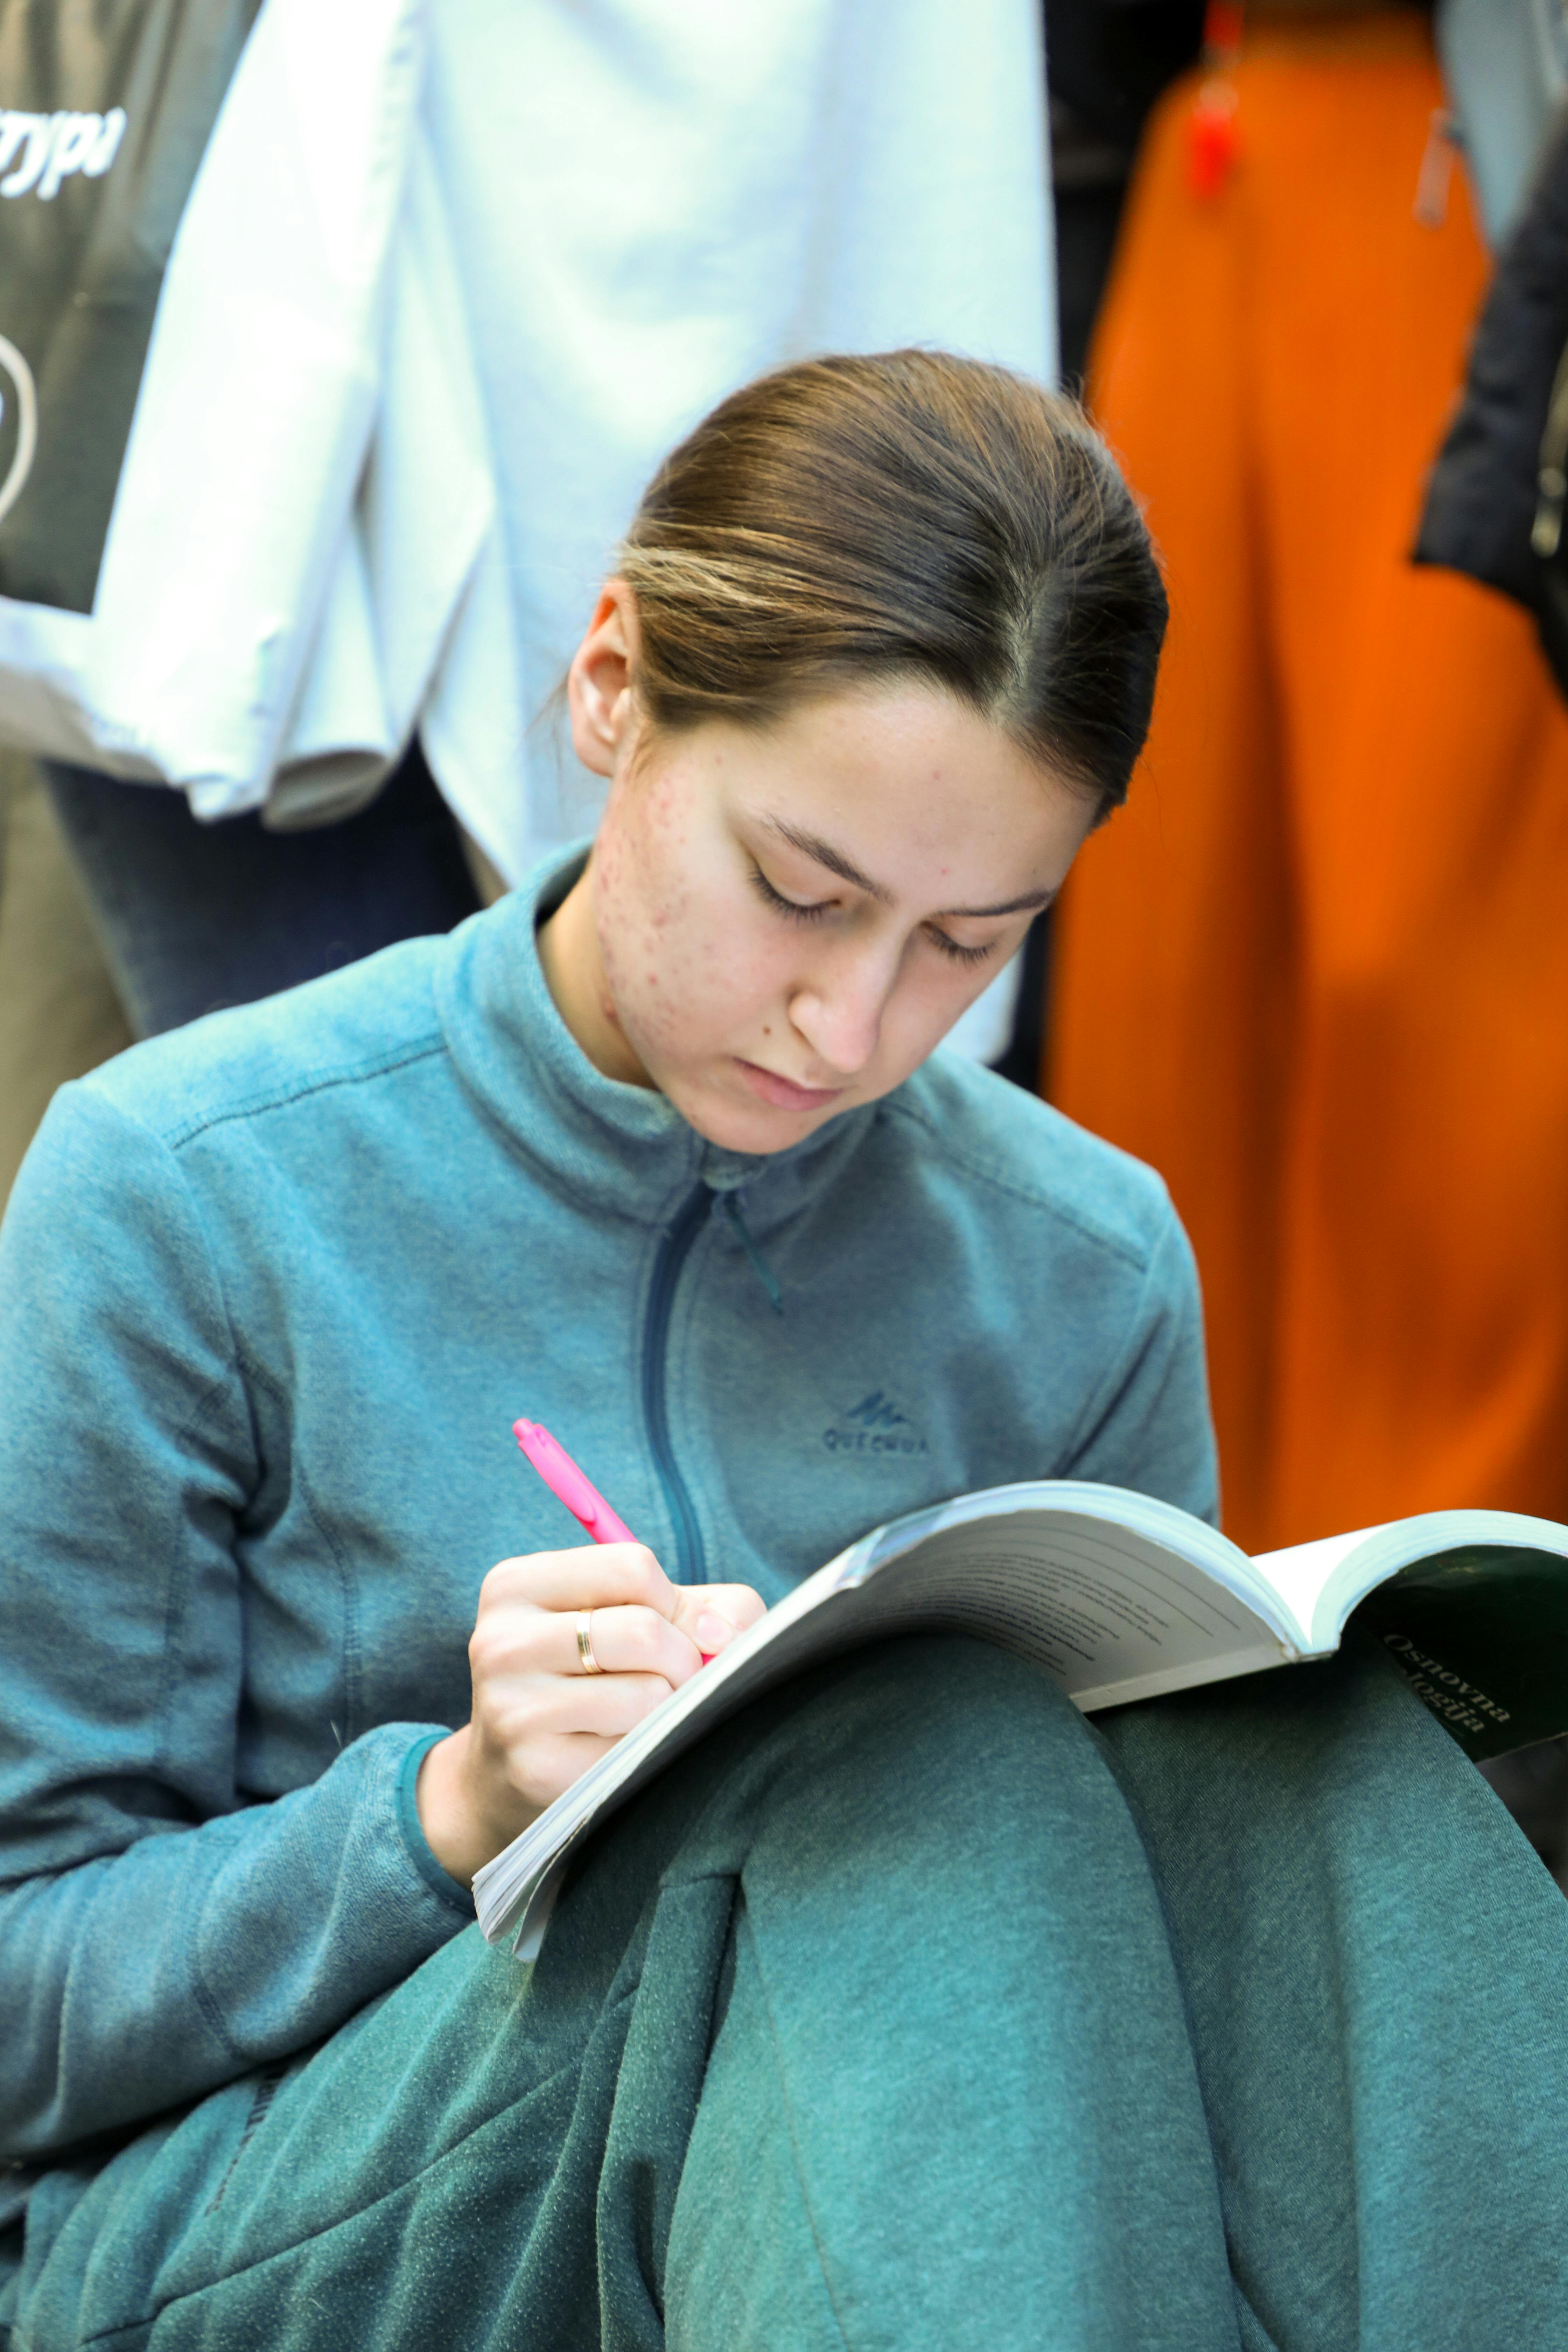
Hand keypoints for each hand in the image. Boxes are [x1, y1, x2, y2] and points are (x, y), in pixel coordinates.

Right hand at [416, 1543, 765, 1885]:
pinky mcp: (534, 1769)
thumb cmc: (589, 1678)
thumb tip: (728, 1636)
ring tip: (641, 1718)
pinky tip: (620, 1753)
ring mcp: (512, 1709)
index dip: (674, 1603)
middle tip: (671, 1682)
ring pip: (648, 1696)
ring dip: (667, 1711)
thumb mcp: (630, 1615)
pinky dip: (648, 1752)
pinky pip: (635, 1753)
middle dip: (683, 1660)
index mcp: (517, 1585)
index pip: (633, 1567)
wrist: (504, 1774)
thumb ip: (703, 1605)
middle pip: (645, 1631)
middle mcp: (502, 1642)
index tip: (672, 1630)